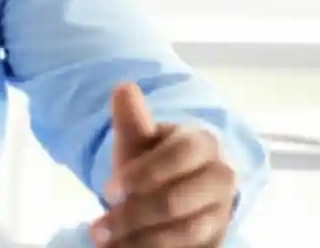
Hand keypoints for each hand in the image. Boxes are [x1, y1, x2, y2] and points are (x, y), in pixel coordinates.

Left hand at [90, 83, 236, 247]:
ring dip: (141, 241)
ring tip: (104, 244)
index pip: (178, 156)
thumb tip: (124, 88)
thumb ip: (132, 119)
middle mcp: (221, 177)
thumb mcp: (137, 140)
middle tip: (97, 229)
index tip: (107, 191)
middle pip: (178, 201)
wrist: (171, 188)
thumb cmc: (151, 160)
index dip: (142, 175)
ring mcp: (223, 211)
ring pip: (185, 232)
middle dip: (133, 216)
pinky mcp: (218, 239)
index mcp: (202, 143)